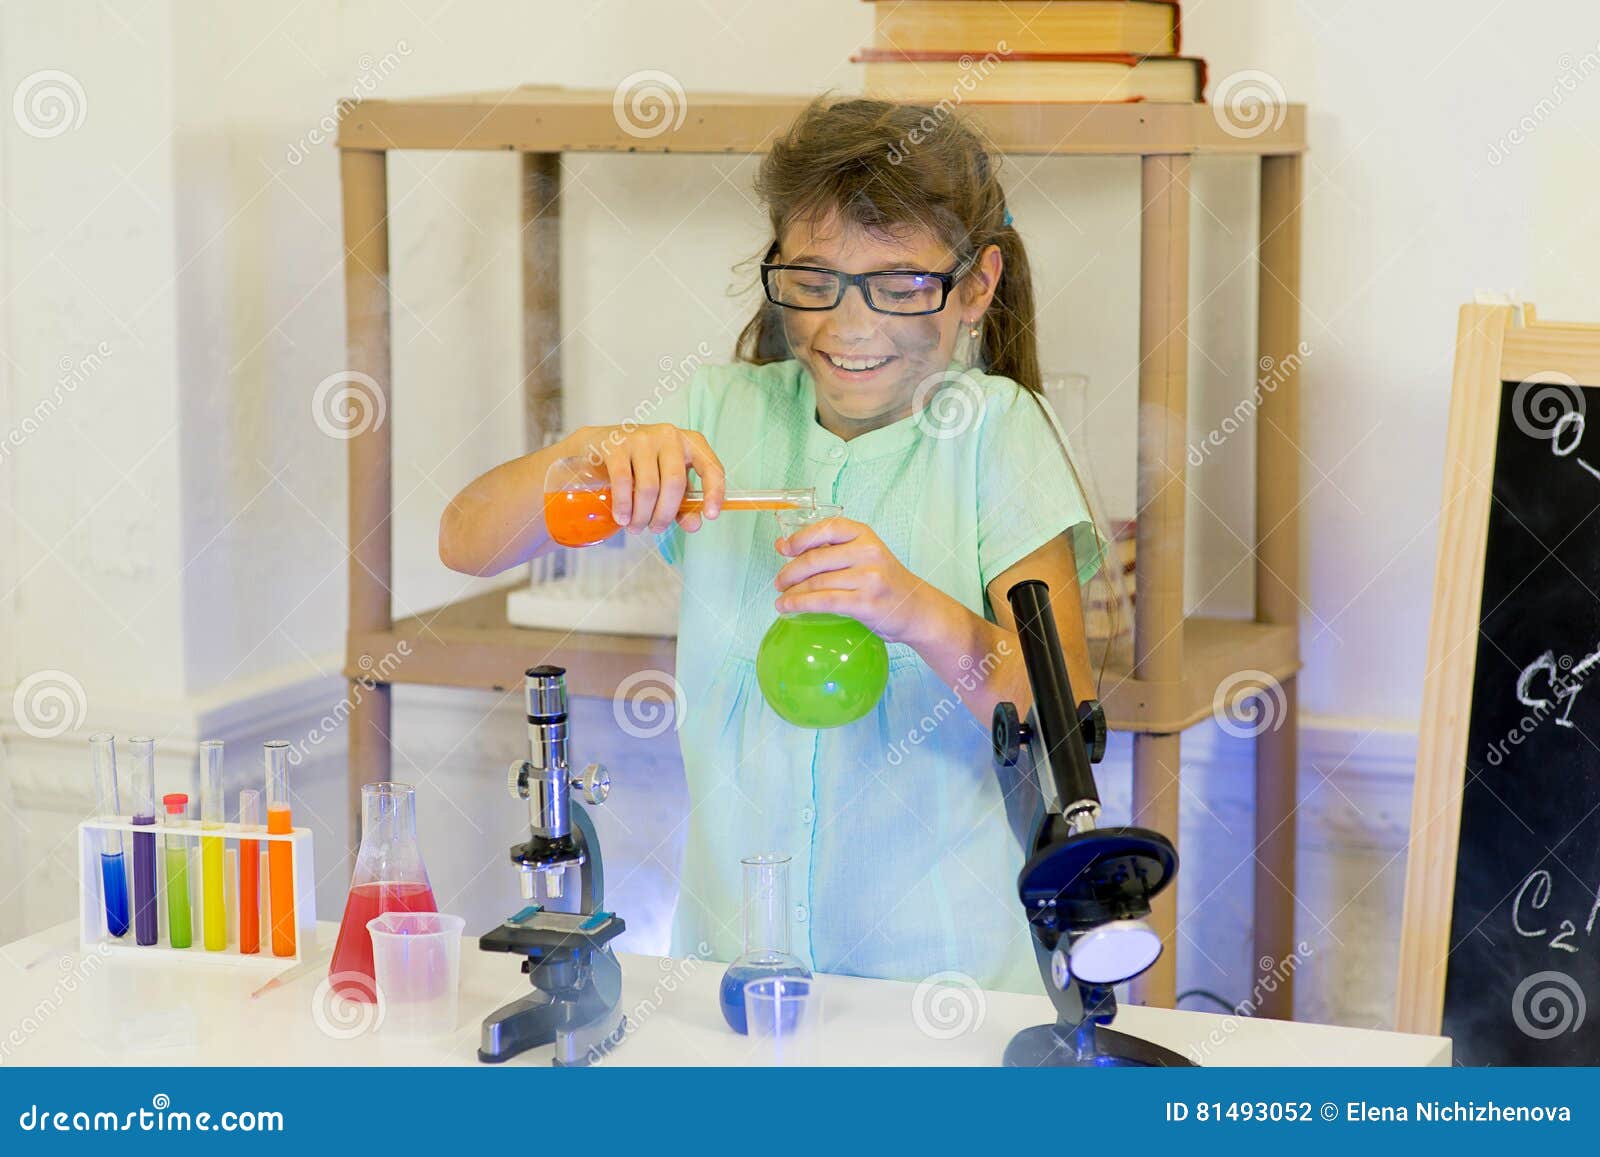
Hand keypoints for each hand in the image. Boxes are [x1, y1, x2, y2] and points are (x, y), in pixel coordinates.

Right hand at [573, 423, 725, 533]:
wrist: (600, 444)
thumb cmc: (641, 465)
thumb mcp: (667, 482)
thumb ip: (683, 504)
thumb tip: (694, 524)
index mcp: (690, 443)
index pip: (710, 466)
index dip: (714, 492)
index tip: (711, 515)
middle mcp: (669, 436)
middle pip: (675, 483)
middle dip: (665, 514)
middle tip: (655, 529)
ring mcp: (642, 438)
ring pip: (649, 486)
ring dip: (642, 515)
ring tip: (636, 527)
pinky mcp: (616, 445)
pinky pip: (623, 482)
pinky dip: (624, 506)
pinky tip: (622, 517)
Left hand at [773, 516, 933, 643]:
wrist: (917, 609)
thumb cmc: (886, 582)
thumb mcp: (863, 556)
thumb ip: (828, 550)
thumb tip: (783, 545)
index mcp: (865, 535)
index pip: (826, 528)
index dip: (800, 538)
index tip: (784, 549)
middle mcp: (867, 552)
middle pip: (815, 559)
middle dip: (790, 572)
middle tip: (779, 582)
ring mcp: (868, 578)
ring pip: (816, 582)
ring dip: (792, 592)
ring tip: (781, 598)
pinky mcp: (865, 603)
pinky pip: (824, 601)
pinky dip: (800, 604)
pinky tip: (788, 607)